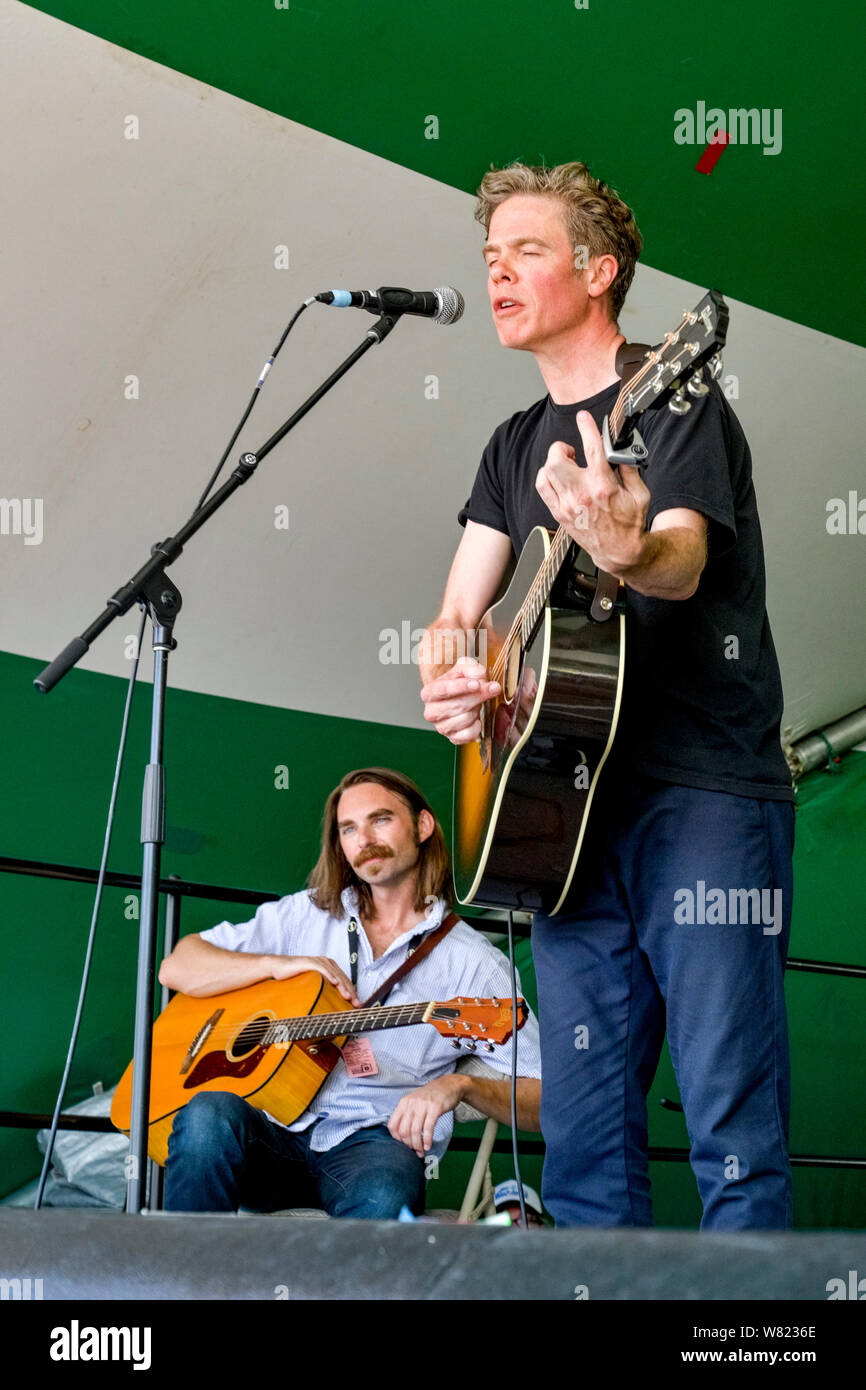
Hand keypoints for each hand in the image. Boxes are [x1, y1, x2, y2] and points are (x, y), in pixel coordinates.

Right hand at [268, 955, 359, 1006]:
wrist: (279, 968)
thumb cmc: (295, 978)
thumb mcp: (313, 984)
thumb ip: (323, 989)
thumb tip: (333, 1005)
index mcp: (329, 967)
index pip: (344, 980)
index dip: (352, 992)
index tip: (357, 1004)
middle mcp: (326, 962)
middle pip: (343, 978)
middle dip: (351, 992)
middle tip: (356, 1004)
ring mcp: (319, 961)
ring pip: (335, 974)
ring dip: (343, 986)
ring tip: (348, 997)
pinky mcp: (310, 962)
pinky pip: (322, 969)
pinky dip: (330, 976)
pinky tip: (335, 983)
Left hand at [387, 1074, 465, 1156]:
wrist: (448, 1085)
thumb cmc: (430, 1096)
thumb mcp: (414, 1102)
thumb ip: (407, 1115)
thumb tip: (402, 1136)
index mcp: (404, 1103)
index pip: (392, 1125)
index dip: (396, 1138)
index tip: (403, 1144)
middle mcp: (411, 1103)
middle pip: (404, 1131)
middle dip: (409, 1144)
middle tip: (414, 1150)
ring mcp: (423, 1105)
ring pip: (415, 1131)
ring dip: (418, 1145)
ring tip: (421, 1151)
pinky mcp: (435, 1108)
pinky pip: (428, 1128)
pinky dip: (427, 1140)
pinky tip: (428, 1146)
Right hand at [420, 656, 500, 745]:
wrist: (456, 697)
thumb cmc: (458, 682)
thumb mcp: (463, 668)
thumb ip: (471, 668)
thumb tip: (480, 678)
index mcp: (429, 693)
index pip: (443, 690)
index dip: (461, 687)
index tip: (476, 684)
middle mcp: (431, 712)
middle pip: (457, 705)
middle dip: (477, 696)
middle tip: (490, 689)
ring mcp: (441, 727)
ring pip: (465, 719)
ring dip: (477, 709)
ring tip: (477, 702)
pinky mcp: (452, 737)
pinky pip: (469, 734)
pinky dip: (477, 725)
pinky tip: (476, 717)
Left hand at [535, 411, 650, 574]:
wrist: (618, 551)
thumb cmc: (629, 525)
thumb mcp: (640, 493)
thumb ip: (629, 468)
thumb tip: (620, 450)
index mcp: (603, 485)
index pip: (591, 448)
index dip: (586, 427)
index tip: (583, 418)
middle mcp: (581, 494)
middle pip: (556, 459)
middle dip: (561, 448)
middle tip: (571, 451)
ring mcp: (567, 505)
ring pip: (545, 472)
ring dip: (553, 463)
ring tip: (565, 465)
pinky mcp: (559, 513)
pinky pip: (542, 488)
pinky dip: (546, 477)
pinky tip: (558, 478)